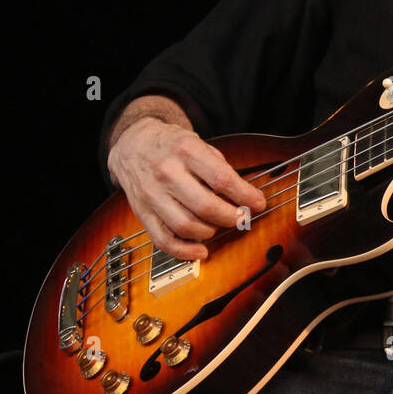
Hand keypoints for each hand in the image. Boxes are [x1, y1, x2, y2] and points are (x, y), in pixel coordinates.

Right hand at [107, 117, 266, 259]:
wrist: (133, 144)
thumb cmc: (171, 145)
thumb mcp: (199, 143)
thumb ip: (219, 167)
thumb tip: (244, 195)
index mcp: (186, 150)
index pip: (221, 178)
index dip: (245, 195)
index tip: (258, 203)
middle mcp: (167, 172)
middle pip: (205, 206)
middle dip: (231, 217)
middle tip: (243, 218)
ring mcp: (152, 194)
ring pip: (185, 225)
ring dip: (210, 232)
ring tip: (220, 226)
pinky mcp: (142, 212)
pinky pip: (162, 239)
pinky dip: (184, 250)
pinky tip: (201, 250)